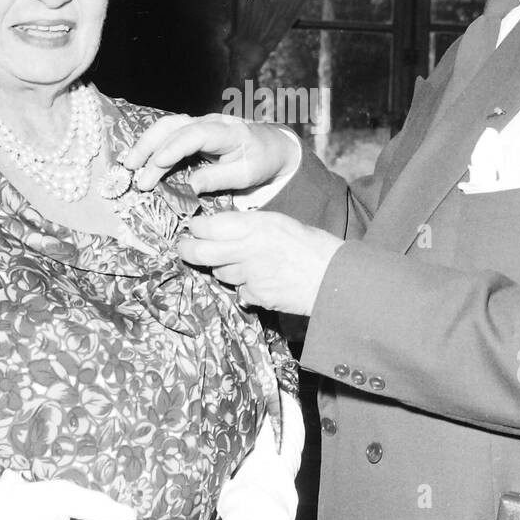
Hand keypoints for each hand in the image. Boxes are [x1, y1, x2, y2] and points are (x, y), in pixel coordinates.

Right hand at [120, 113, 297, 195]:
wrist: (272, 146)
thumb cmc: (261, 161)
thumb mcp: (246, 175)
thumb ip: (218, 179)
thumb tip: (190, 185)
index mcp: (227, 131)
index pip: (195, 135)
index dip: (174, 148)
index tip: (158, 164)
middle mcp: (209, 122)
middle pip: (173, 125)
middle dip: (150, 146)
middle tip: (133, 170)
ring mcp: (199, 123)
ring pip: (167, 125)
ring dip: (146, 142)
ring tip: (129, 163)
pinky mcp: (193, 130)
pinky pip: (169, 132)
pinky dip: (152, 143)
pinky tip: (139, 158)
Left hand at [175, 209, 341, 315]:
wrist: (336, 278)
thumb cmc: (313, 246)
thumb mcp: (281, 223)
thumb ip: (252, 226)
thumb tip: (225, 228)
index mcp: (255, 225)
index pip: (209, 226)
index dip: (197, 227)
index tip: (194, 227)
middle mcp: (248, 249)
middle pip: (201, 251)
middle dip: (187, 249)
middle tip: (183, 248)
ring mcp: (250, 275)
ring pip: (219, 272)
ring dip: (222, 268)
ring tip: (238, 264)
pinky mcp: (257, 296)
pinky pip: (240, 291)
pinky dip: (245, 288)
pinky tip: (260, 282)